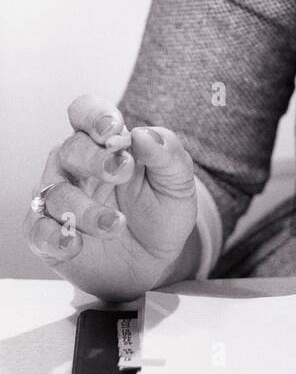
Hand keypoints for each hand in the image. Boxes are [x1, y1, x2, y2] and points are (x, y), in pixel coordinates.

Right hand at [22, 94, 197, 300]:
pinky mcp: (47, 236)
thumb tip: (144, 134)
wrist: (155, 261)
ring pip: (55, 192)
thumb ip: (168, 154)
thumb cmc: (162, 212)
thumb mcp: (178, 182)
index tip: (114, 131)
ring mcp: (59, 199)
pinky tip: (74, 243)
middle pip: (70, 149)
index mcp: (104, 143)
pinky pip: (38, 230)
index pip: (85, 112)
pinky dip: (54, 236)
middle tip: (122, 173)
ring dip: (85, 208)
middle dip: (95, 160)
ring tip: (116, 224)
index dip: (94, 116)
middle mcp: (75, 166)